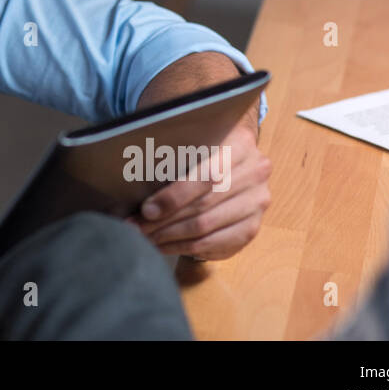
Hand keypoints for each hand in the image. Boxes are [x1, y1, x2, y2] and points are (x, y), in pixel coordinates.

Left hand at [126, 108, 270, 259]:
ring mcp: (257, 202)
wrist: (233, 156)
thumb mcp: (189, 141)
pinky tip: (164, 246)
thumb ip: (170, 157)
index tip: (146, 210)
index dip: (173, 196)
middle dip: (165, 221)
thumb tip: (132, 182)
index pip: (206, 176)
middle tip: (135, 229)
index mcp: (239, 144)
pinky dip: (185, 248)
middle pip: (204, 206)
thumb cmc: (200, 148)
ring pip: (208, 228)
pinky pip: (216, 244)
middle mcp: (255, 173)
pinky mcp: (252, 227)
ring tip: (144, 239)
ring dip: (170, 238)